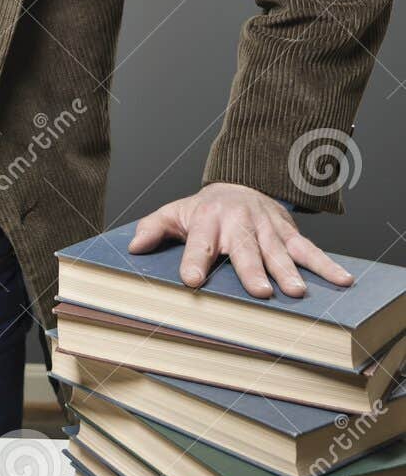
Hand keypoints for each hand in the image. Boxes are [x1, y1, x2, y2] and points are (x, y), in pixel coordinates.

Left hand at [128, 182, 353, 298]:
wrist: (239, 183)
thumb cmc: (203, 209)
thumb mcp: (174, 213)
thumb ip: (154, 229)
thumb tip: (133, 247)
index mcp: (207, 221)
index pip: (198, 244)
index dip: (194, 261)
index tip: (191, 281)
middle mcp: (238, 223)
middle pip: (244, 249)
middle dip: (252, 269)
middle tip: (261, 291)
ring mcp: (266, 227)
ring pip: (278, 250)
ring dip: (288, 271)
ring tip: (298, 292)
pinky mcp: (288, 231)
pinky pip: (309, 248)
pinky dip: (326, 264)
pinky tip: (342, 280)